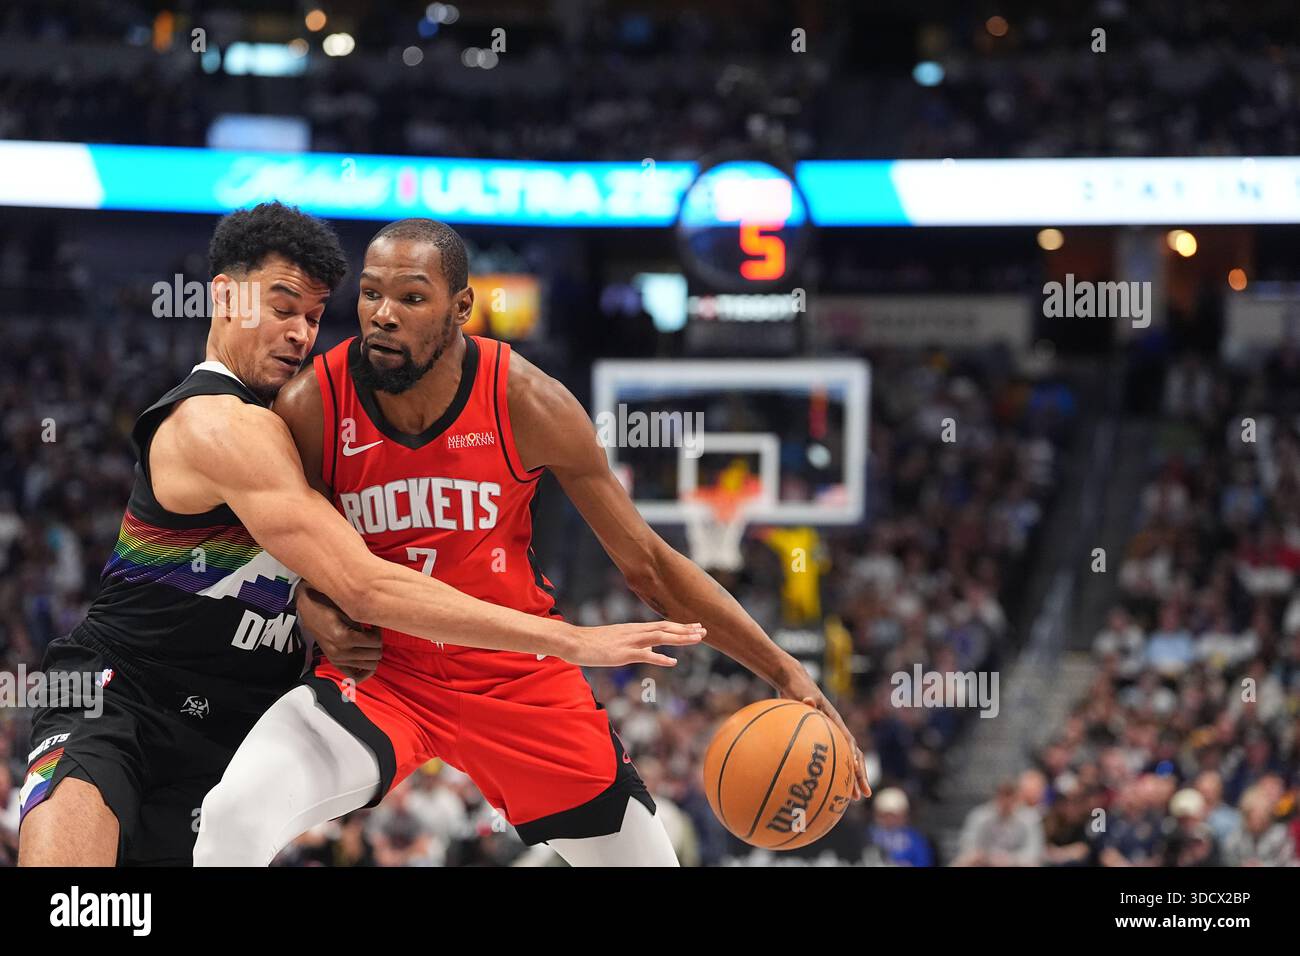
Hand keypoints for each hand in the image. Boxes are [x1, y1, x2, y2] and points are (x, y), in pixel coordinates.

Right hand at [297, 585, 382, 681]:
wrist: (309, 610)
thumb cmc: (328, 607)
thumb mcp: (348, 611)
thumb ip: (363, 624)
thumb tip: (377, 633)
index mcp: (343, 638)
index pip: (375, 642)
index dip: (379, 633)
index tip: (375, 626)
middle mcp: (340, 652)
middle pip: (375, 656)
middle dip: (378, 644)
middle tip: (373, 634)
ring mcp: (337, 660)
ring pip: (369, 666)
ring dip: (373, 655)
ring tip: (369, 644)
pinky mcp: (335, 663)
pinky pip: (355, 677)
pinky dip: (365, 673)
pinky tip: (368, 663)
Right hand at [565, 621, 704, 667]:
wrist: (573, 641)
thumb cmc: (594, 643)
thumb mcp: (620, 643)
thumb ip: (638, 647)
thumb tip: (653, 653)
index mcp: (634, 629)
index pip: (662, 625)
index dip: (680, 626)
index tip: (695, 627)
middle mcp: (635, 632)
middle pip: (665, 628)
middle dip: (685, 629)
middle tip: (704, 630)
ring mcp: (629, 641)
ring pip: (660, 637)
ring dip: (680, 637)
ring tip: (697, 638)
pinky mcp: (622, 653)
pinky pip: (645, 655)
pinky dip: (660, 658)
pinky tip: (673, 662)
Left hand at [776, 666, 871, 798]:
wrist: (793, 682)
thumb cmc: (797, 688)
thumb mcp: (801, 693)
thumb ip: (806, 699)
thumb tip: (808, 701)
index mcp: (835, 721)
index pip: (849, 742)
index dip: (854, 758)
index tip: (857, 774)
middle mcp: (837, 730)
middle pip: (854, 756)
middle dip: (859, 776)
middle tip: (863, 794)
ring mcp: (831, 734)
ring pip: (846, 760)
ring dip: (851, 778)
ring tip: (853, 798)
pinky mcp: (821, 738)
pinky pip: (832, 758)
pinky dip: (833, 773)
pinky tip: (827, 789)